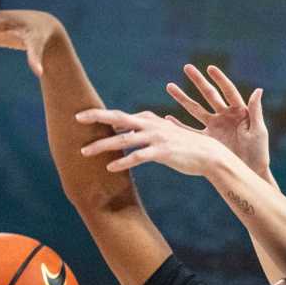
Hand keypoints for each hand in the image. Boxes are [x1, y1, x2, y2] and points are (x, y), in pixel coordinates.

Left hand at [75, 108, 230, 175]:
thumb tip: (137, 124)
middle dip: (96, 117)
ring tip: (84, 152)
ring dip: (103, 145)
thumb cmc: (186, 145)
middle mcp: (151, 125)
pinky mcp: (162, 152)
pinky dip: (123, 161)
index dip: (101, 116)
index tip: (82, 117)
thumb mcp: (166, 132)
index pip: (121, 116)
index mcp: (150, 120)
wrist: (209, 154)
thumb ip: (150, 127)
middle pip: (118, 119)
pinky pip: (138, 157)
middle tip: (76, 118)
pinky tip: (110, 167)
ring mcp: (156, 138)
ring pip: (124, 139)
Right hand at [165, 65, 271, 181]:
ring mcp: (215, 127)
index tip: (210, 68)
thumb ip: (256, 111)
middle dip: (198, 81)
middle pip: (210, 95)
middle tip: (187, 67)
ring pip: (196, 109)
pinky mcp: (207, 140)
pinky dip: (179, 125)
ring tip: (169, 86)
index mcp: (239, 111)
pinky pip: (190, 130)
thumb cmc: (259, 152)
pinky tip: (167, 118)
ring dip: (183, 98)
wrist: (250, 171)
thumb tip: (258, 89)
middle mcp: (225, 116)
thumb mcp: (259, 131)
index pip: (228, 91)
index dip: (220, 79)